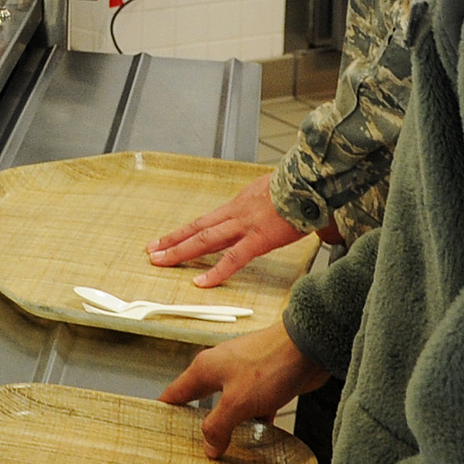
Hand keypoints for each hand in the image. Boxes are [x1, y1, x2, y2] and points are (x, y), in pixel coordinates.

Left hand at [147, 173, 307, 287]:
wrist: (311, 179)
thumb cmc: (303, 186)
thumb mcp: (281, 194)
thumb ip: (279, 208)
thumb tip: (287, 214)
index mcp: (241, 203)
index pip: (208, 221)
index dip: (187, 231)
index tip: (171, 239)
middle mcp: (236, 212)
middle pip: (197, 229)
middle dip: (173, 241)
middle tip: (151, 250)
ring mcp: (244, 225)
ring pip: (204, 240)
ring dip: (180, 251)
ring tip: (159, 260)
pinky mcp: (259, 239)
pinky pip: (233, 259)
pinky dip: (216, 272)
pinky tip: (200, 283)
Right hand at [159, 323, 328, 457]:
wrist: (308, 348)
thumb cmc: (270, 364)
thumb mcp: (236, 402)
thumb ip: (218, 426)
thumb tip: (208, 446)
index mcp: (204, 369)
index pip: (174, 392)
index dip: (164, 411)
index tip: (158, 429)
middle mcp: (219, 368)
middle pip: (199, 399)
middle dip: (195, 422)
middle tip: (192, 446)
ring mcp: (242, 374)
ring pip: (226, 404)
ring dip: (226, 424)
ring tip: (223, 447)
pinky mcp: (263, 381)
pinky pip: (250, 405)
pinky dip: (251, 421)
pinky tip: (258, 436)